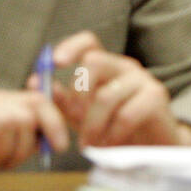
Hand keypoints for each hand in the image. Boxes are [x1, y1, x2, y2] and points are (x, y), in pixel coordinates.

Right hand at [0, 89, 68, 187]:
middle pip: (23, 115)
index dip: (54, 122)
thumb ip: (31, 138)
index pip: (38, 100)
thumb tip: (57, 139)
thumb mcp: (9, 148)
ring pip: (4, 124)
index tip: (60, 147)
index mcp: (3, 100)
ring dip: (3, 153)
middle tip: (9, 163)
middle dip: (24, 147)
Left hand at [45, 31, 190, 146]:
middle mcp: (125, 67)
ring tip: (90, 144)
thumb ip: (62, 100)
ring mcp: (143, 80)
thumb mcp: (83, 116)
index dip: (70, 46)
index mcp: (107, 66)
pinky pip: (125, 115)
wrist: (154, 148)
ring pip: (106, 95)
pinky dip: (112, 134)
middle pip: (94, 62)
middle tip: (76, 122)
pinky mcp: (156, 98)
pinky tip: (110, 145)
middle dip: (78, 95)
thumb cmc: (117, 129)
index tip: (55, 63)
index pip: (89, 41)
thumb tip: (34, 81)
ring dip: (93, 125)